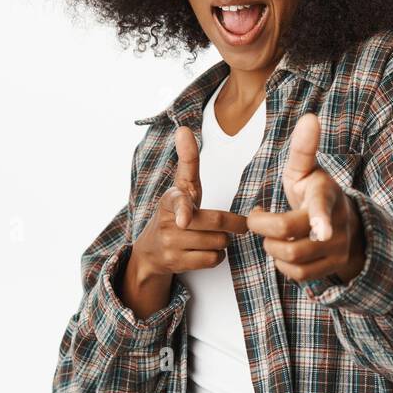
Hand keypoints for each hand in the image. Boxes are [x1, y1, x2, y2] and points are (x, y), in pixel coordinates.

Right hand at [130, 125, 247, 282]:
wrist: (151, 251)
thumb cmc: (175, 213)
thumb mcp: (181, 186)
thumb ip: (187, 160)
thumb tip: (183, 128)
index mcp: (171, 199)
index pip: (178, 201)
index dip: (183, 210)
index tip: (184, 219)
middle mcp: (168, 221)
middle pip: (216, 223)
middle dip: (233, 224)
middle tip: (241, 224)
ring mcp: (170, 244)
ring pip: (217, 242)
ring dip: (223, 241)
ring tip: (213, 237)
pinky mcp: (176, 263)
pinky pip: (213, 260)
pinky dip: (217, 256)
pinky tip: (207, 250)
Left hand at [245, 112, 365, 287]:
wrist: (344, 221)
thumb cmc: (313, 191)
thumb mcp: (305, 169)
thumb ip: (303, 148)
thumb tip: (309, 118)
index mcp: (326, 195)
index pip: (321, 207)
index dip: (320, 219)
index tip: (321, 231)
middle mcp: (336, 223)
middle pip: (290, 235)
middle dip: (263, 227)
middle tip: (257, 216)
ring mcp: (337, 246)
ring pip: (293, 258)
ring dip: (271, 247)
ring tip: (271, 235)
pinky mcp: (333, 265)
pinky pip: (300, 275)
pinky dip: (283, 265)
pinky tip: (282, 251)